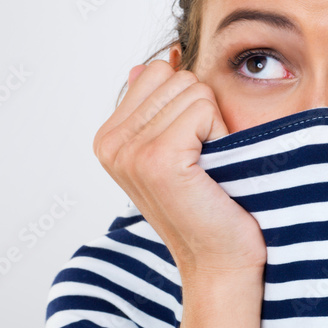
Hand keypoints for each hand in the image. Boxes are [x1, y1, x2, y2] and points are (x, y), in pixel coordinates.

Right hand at [92, 59, 266, 275]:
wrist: (220, 261)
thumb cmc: (205, 203)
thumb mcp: (171, 148)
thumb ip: (153, 106)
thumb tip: (140, 66)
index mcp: (108, 137)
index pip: (158, 71)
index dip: (187, 103)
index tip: (186, 148)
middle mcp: (110, 143)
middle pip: (178, 76)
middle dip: (201, 111)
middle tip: (199, 161)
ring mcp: (131, 152)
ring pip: (194, 89)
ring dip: (212, 125)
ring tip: (205, 168)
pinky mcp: (159, 159)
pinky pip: (204, 108)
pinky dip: (220, 135)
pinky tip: (211, 172)